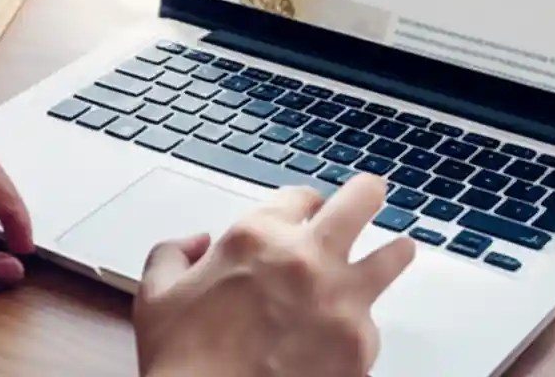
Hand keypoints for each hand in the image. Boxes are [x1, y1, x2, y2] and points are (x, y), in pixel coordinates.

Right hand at [134, 175, 415, 376]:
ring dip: (394, 251)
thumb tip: (194, 244)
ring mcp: (340, 300)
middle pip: (361, 200)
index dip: (303, 204)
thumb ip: (172, 255)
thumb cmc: (184, 364)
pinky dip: (360, 332)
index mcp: (256, 236)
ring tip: (399, 250)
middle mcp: (305, 257)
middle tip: (372, 195)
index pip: (299, 196)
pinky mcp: (361, 345)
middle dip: (368, 194)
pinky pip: (373, 327)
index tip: (306, 213)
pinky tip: (343, 340)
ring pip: (393, 256)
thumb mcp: (156, 296)